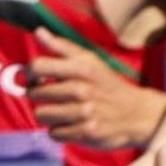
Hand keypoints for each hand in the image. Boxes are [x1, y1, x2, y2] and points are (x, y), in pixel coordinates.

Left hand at [28, 35, 165, 149]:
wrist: (136, 113)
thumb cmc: (106, 84)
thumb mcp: (90, 61)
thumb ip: (62, 47)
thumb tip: (38, 31)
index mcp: (81, 68)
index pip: (37, 66)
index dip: (29, 73)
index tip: (35, 77)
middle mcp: (82, 90)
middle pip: (35, 93)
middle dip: (39, 95)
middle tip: (52, 95)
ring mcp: (84, 113)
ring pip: (42, 115)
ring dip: (48, 114)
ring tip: (62, 110)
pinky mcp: (86, 133)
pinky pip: (54, 133)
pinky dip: (59, 130)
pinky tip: (72, 124)